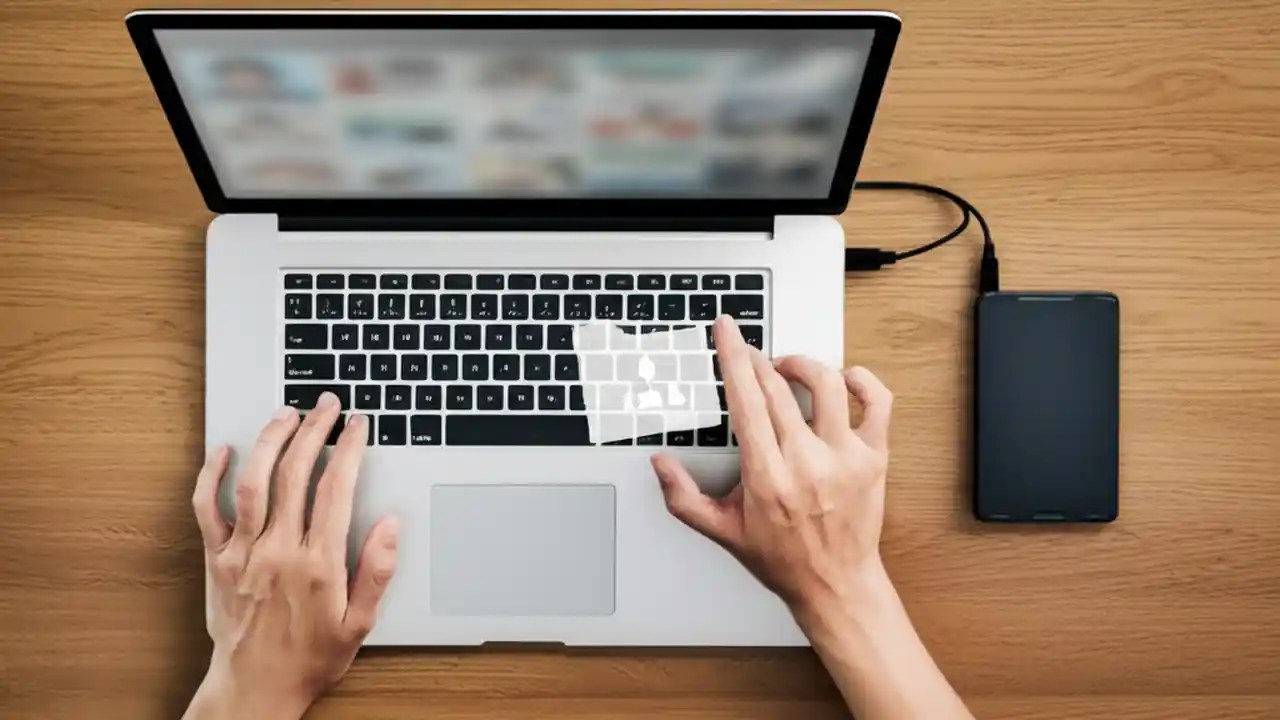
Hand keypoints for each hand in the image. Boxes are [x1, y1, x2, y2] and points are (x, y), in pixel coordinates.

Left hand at [184, 395, 398, 719]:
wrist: (254, 688)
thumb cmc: (309, 659)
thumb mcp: (360, 623)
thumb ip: (378, 572)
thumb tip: (391, 526)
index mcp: (318, 565)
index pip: (335, 489)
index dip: (349, 449)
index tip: (358, 425)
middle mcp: (278, 552)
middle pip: (295, 473)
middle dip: (315, 430)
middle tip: (327, 405)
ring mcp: (243, 553)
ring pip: (254, 481)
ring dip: (271, 440)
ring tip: (287, 414)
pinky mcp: (217, 560)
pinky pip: (207, 508)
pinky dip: (213, 476)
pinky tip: (226, 451)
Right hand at [652, 315, 893, 619]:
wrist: (836, 585)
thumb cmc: (783, 559)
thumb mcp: (722, 532)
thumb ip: (684, 497)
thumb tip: (660, 463)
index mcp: (767, 476)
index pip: (745, 401)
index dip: (733, 358)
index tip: (727, 331)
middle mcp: (807, 462)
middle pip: (778, 388)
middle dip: (758, 360)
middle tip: (748, 354)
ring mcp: (845, 457)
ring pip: (827, 385)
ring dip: (802, 364)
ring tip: (787, 367)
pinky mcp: (874, 458)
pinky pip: (877, 403)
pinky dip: (863, 381)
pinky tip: (844, 379)